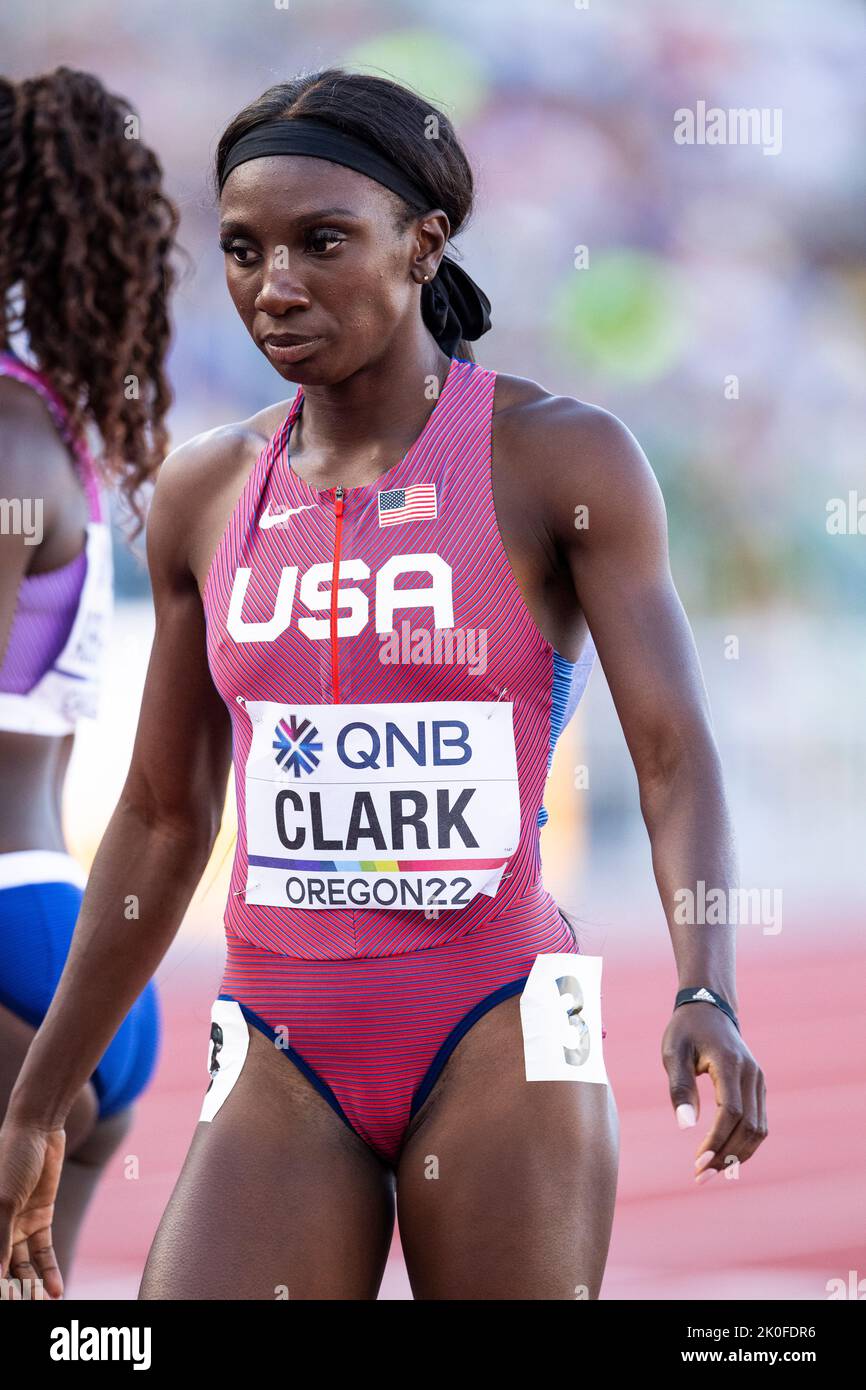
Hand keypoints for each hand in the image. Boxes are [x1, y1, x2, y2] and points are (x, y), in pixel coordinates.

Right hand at [0, 1118, 65, 1298]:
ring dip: (31, 1286)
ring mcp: (17, 1225)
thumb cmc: (11, 1160)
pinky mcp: (39, 1219)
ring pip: (23, 1266)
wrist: (38, 1130)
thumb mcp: (4, 1201)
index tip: (6, 1299)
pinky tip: (55, 1289)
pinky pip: (43, 1253)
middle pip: (2, 1269)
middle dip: (12, 1290)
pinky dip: (49, 1271)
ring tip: (42, 1304)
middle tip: (23, 1306)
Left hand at [661, 1001, 767, 1182]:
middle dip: (726, 1155)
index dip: (716, 1140)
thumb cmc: (685, 1030)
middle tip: (700, 1176)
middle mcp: (751, 1074)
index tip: (697, 1162)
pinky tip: (724, 1157)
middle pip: (749, 1126)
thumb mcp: (672, 1052)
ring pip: (758, 1129)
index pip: (731, 1112)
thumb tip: (685, 1126)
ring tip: (710, 1172)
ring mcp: (758, 1081)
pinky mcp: (757, 1087)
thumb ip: (679, 1087)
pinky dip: (744, 1144)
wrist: (709, 1008)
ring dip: (737, 1155)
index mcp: (730, 1063)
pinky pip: (758, 1122)